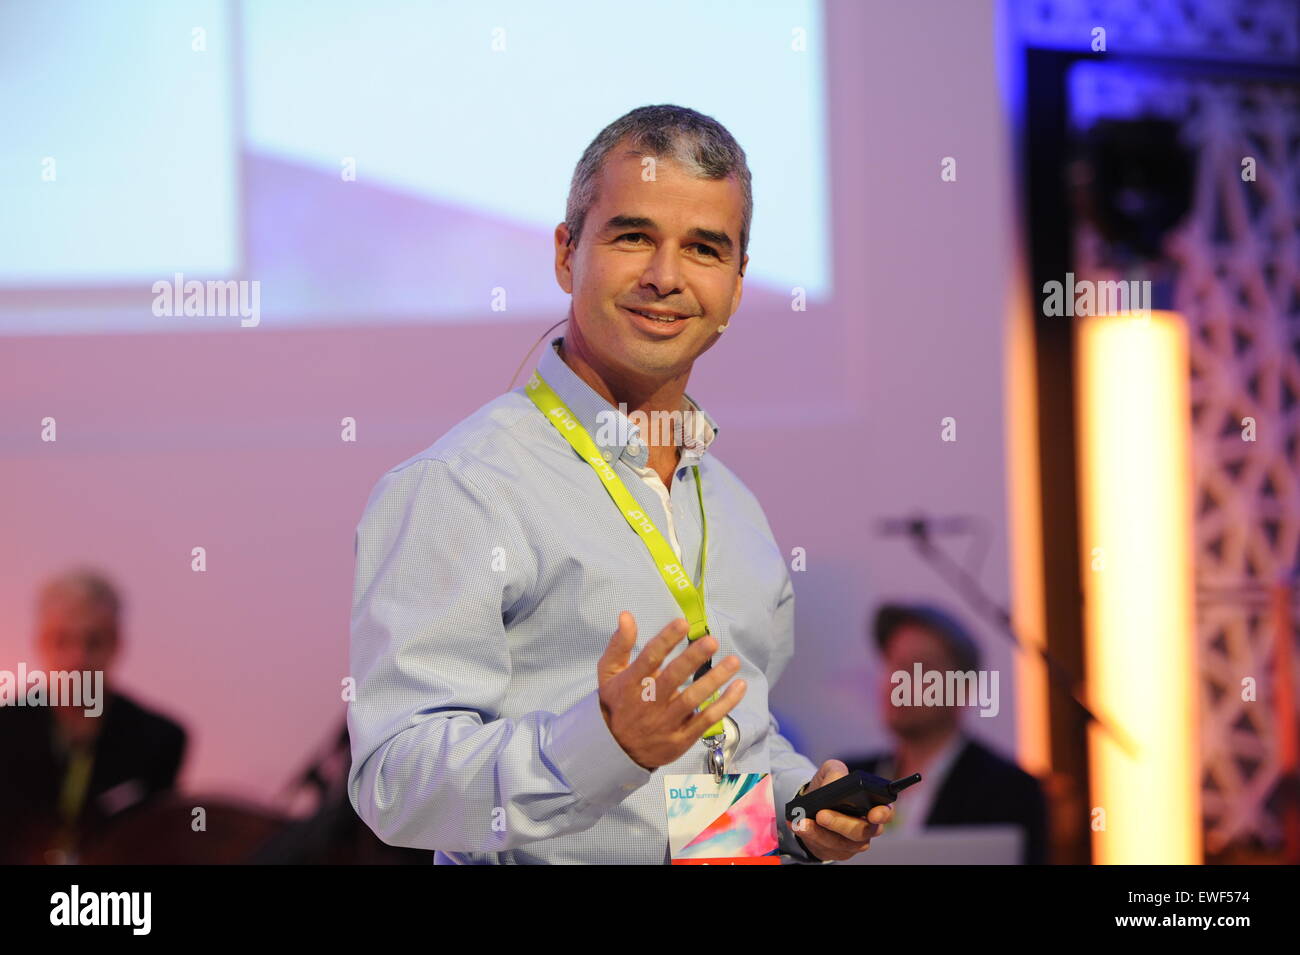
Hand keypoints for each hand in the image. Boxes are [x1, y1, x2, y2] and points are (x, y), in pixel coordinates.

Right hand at [597, 611, 745, 769]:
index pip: (649, 658)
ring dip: (714, 680)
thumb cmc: (617, 704)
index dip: (665, 640)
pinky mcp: (681, 738)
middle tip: (712, 641)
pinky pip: (706, 720)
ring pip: (692, 699)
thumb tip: (626, 616)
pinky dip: (724, 704)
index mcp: (631, 683)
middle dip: (692, 659)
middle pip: (673, 678)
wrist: (616, 751)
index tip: (682, 623)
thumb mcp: (608, 674)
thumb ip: (619, 645)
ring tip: (733, 662)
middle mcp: (649, 702)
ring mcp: (666, 722)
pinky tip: (739, 687)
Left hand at [787, 759, 891, 860]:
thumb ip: (836, 771)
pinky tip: (798, 826)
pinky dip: (810, 836)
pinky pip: (825, 849)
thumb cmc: (829, 787)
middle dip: (841, 823)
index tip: (873, 814)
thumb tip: (834, 783)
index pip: (885, 812)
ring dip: (820, 833)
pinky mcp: (836, 851)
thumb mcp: (831, 771)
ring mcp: (852, 843)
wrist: (812, 804)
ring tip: (803, 822)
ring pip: (840, 843)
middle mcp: (866, 827)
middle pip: (861, 831)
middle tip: (822, 814)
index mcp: (873, 806)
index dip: (883, 814)